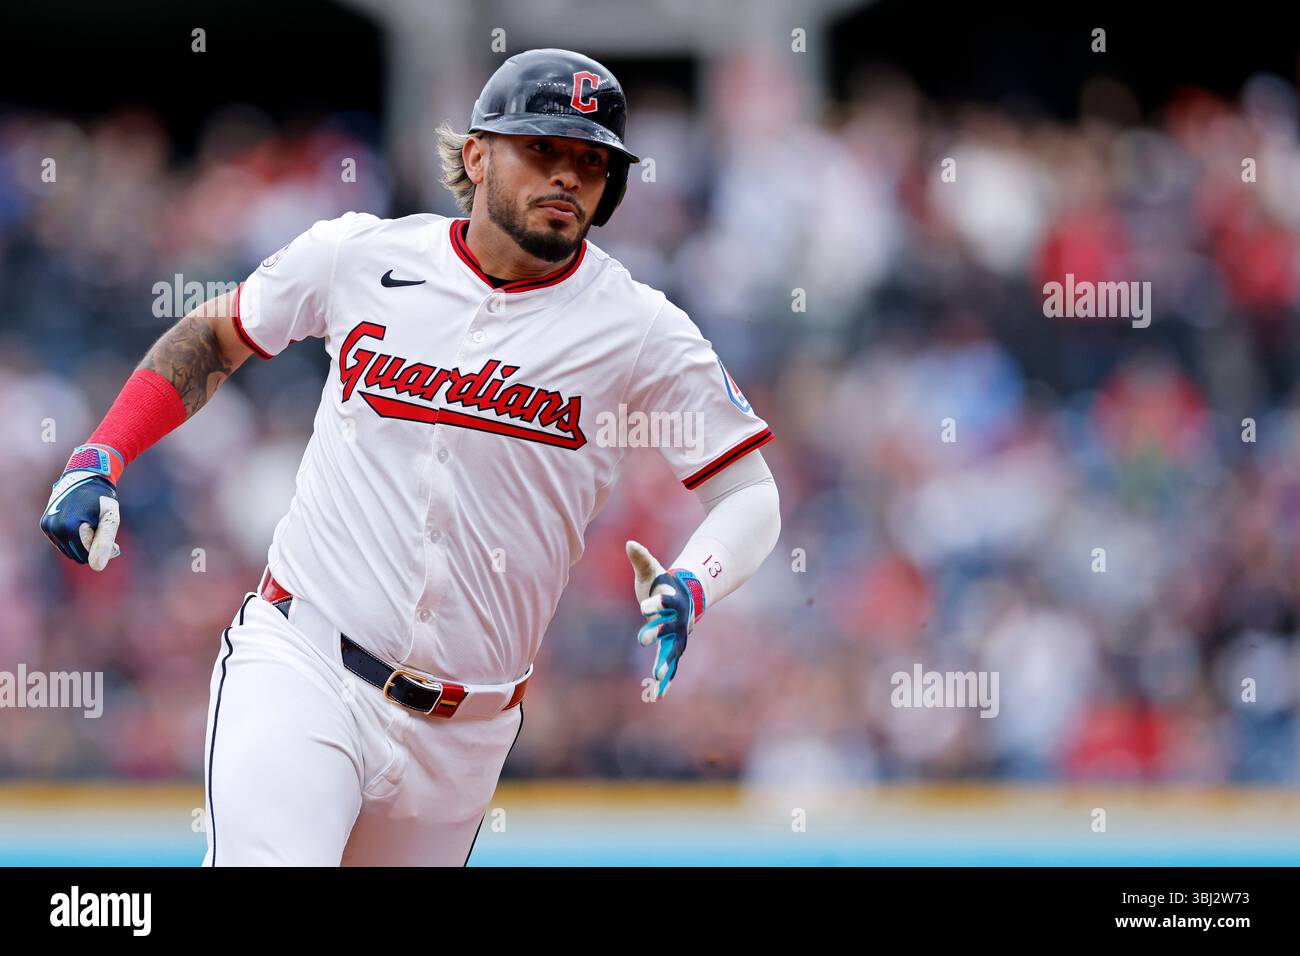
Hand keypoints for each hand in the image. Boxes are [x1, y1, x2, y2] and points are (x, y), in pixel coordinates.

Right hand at [40, 466, 121, 570]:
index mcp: (69, 528)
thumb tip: (97, 568)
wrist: (85, 477)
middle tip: (99, 526)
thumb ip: (105, 543)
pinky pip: (62, 542)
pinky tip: (79, 521)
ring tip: (90, 522)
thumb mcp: (110, 519)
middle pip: (76, 555)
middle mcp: (53, 528)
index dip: (102, 547)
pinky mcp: (44, 525)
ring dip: (82, 541)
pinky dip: (73, 537)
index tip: (107, 530)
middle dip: (91, 546)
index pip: (87, 556)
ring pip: (69, 550)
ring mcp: (47, 526)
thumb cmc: (102, 499)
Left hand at [626, 540, 700, 700]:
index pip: (663, 601)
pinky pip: (671, 662)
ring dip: (665, 663)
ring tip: (657, 678)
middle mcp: (677, 618)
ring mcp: (677, 633)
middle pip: (667, 626)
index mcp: (670, 599)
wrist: (686, 595)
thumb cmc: (663, 582)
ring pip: (672, 650)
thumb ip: (642, 558)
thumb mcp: (652, 570)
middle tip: (642, 640)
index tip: (645, 607)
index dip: (655, 604)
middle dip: (656, 633)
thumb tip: (630, 542)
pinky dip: (666, 677)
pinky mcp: (674, 645)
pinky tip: (658, 693)